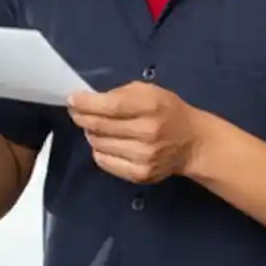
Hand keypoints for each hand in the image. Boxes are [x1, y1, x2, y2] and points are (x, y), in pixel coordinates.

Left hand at [67, 81, 205, 184]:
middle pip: (100, 126)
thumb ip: (120, 94)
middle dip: (81, 117)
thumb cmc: (167, 111)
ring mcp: (144, 156)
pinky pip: (104, 161)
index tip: (72, 99)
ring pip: (99, 144)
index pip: (110, 106)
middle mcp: (148, 132)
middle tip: (76, 112)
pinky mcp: (140, 174)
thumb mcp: (148, 91)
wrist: (193, 143)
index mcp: (151, 106)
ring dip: (91, 133)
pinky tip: (106, 143)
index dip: (86, 103)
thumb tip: (89, 100)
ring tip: (95, 127)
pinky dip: (99, 150)